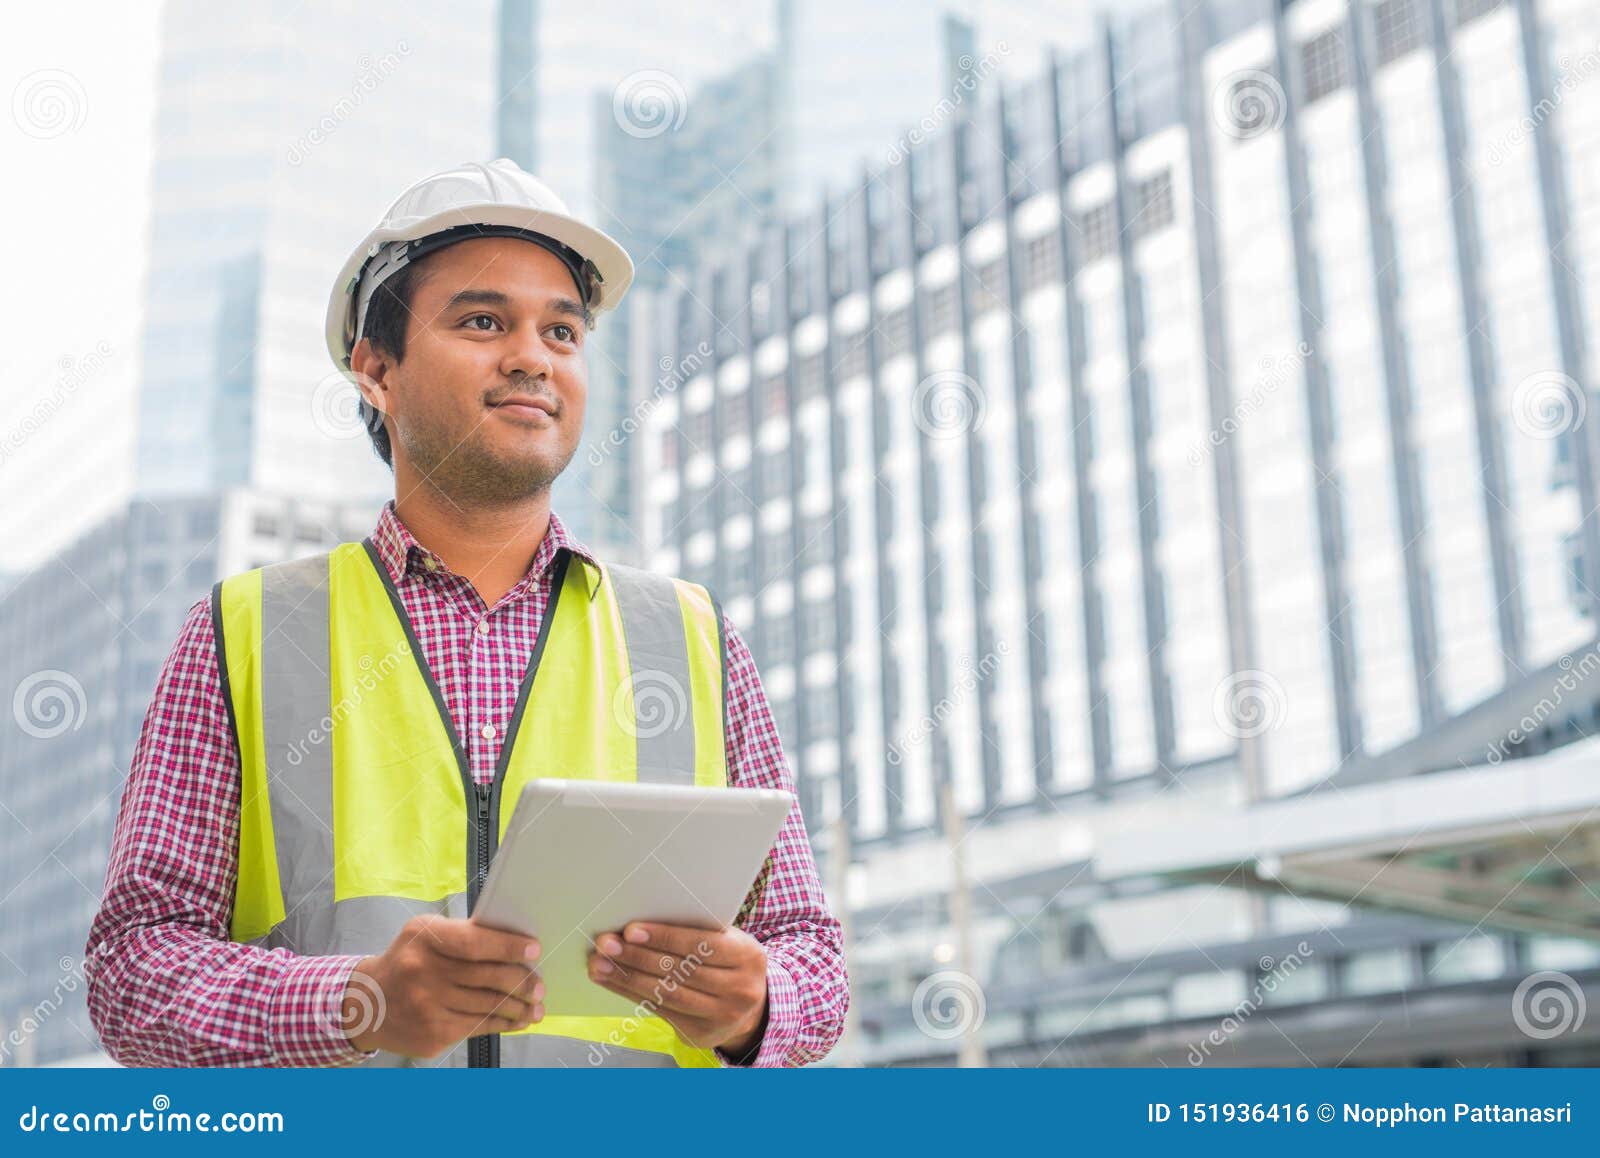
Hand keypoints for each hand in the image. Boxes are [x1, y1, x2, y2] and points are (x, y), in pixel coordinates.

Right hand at [341, 914, 545, 1057]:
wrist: (367, 1006)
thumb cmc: (407, 962)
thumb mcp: (424, 935)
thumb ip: (462, 935)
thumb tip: (513, 944)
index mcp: (424, 939)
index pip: (473, 942)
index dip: (508, 946)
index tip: (534, 950)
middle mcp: (423, 972)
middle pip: (487, 976)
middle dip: (522, 981)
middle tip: (540, 985)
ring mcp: (428, 1007)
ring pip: (488, 1005)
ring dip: (519, 1007)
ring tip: (537, 1005)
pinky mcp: (433, 1034)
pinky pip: (479, 1027)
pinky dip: (503, 1023)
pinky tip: (518, 1020)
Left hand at [587, 922, 767, 1056]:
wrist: (753, 1008)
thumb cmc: (729, 963)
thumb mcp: (729, 942)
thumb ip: (698, 932)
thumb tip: (642, 925)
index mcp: (747, 956)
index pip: (701, 945)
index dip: (665, 937)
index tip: (631, 930)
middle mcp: (739, 989)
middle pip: (679, 971)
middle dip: (637, 957)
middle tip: (605, 944)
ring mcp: (721, 1016)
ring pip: (666, 994)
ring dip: (627, 978)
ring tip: (598, 964)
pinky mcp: (702, 1034)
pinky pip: (661, 1011)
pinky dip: (632, 995)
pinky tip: (613, 981)